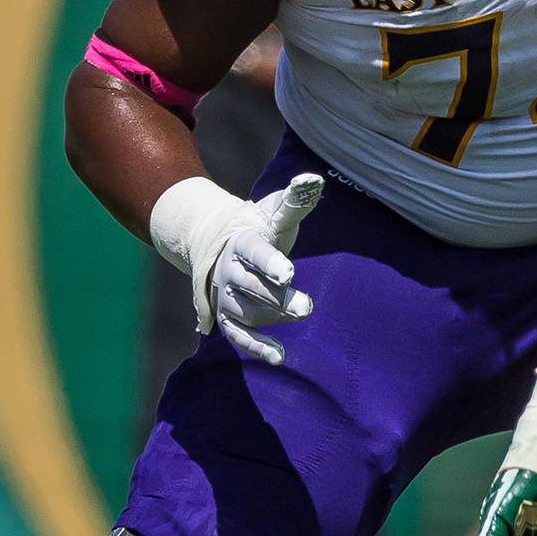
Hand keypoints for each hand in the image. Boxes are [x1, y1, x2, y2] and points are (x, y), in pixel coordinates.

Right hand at [209, 179, 319, 362]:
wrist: (222, 243)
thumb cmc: (259, 225)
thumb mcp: (275, 211)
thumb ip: (295, 200)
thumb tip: (314, 179)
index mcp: (240, 241)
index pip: (254, 252)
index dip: (270, 262)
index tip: (289, 273)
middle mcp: (227, 270)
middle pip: (251, 286)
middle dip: (277, 297)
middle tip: (306, 306)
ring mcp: (225, 296)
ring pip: (246, 311)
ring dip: (273, 317)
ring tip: (303, 315)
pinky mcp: (228, 318)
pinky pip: (238, 335)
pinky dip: (255, 347)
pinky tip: (278, 357)